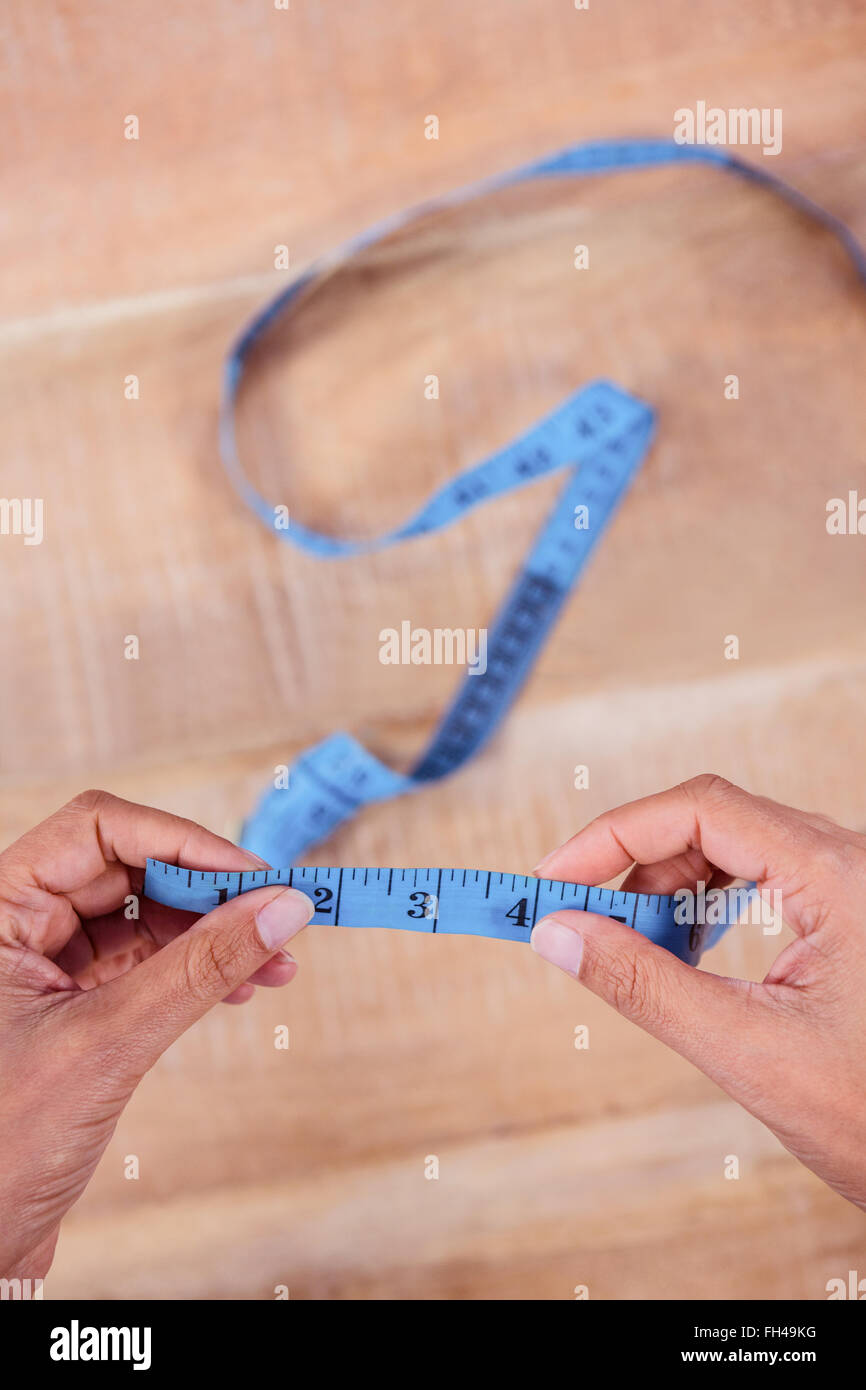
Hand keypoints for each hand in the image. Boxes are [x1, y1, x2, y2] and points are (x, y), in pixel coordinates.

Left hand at [0, 789, 313, 1281]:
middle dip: (208, 888)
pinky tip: (246, 982)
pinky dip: (199, 968)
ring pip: (144, 913)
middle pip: (128, 866)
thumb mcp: (108, 1044)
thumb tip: (282, 907)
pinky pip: (147, 961)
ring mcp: (46, 963)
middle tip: (278, 911)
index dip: (180, 841)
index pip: (98, 830)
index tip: (252, 874)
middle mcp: (18, 924)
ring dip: (213, 931)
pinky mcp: (74, 1004)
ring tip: (277, 958)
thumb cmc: (1, 1146)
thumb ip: (198, 969)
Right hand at [530, 773, 865, 1209]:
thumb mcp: (747, 1049)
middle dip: (634, 867)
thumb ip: (644, 985)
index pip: (701, 810)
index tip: (555, 880)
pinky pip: (759, 877)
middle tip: (576, 919)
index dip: (614, 836)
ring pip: (733, 847)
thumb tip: (560, 935)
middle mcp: (847, 863)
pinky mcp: (845, 911)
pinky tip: (681, 952)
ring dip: (668, 888)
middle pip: (713, 821)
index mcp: (837, 876)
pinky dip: (705, 907)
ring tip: (628, 946)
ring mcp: (848, 884)